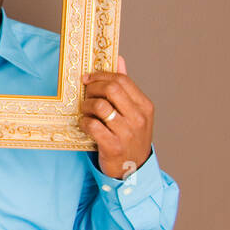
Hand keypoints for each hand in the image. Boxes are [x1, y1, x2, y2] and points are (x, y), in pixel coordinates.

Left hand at [79, 55, 153, 179]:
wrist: (133, 170)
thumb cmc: (130, 137)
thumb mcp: (134, 112)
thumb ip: (126, 87)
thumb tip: (119, 59)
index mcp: (145, 106)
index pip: (122, 80)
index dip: (101, 76)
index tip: (87, 78)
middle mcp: (138, 118)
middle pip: (111, 90)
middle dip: (92, 88)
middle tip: (84, 94)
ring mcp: (127, 133)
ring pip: (100, 107)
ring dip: (86, 106)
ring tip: (85, 111)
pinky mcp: (114, 146)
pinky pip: (93, 126)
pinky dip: (84, 123)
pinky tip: (85, 124)